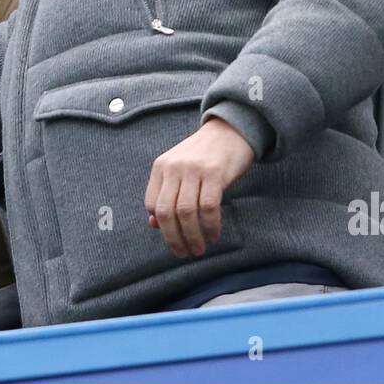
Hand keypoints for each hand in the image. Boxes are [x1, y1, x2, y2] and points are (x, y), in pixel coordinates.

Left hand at [144, 117, 254, 257]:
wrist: (231, 130)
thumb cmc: (205, 155)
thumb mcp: (180, 170)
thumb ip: (167, 194)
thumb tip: (154, 225)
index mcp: (161, 166)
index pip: (152, 204)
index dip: (161, 226)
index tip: (174, 238)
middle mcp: (174, 167)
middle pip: (166, 212)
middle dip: (174, 238)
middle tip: (185, 253)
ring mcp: (193, 169)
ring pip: (186, 212)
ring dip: (192, 237)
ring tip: (199, 248)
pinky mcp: (214, 173)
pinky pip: (208, 207)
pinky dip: (210, 226)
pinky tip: (214, 234)